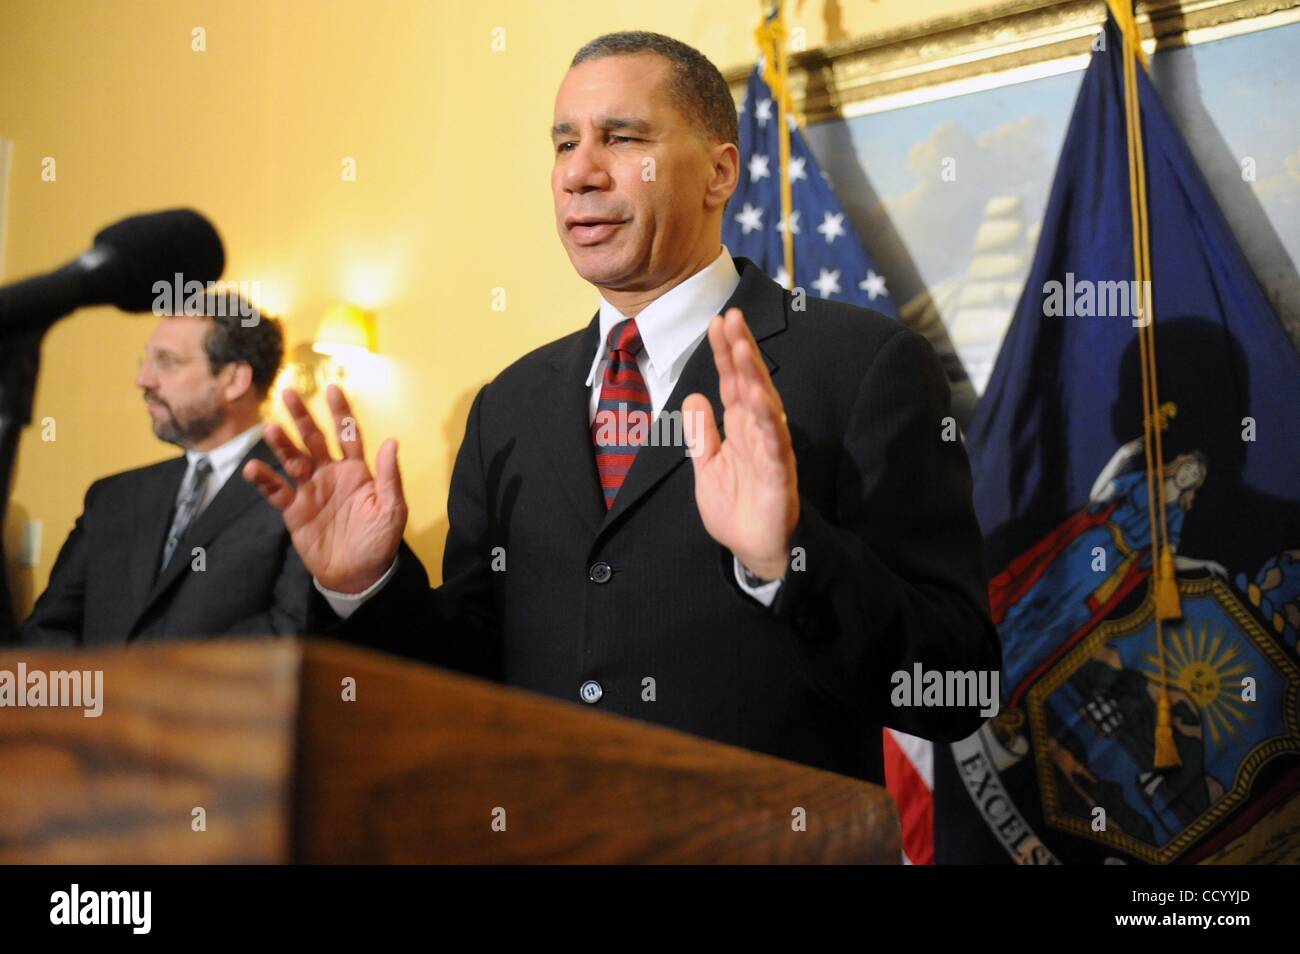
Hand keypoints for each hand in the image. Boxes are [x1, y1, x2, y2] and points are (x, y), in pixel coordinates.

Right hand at [243, 384, 406, 593]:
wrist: (359, 575)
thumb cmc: (379, 540)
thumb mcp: (392, 509)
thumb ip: (389, 476)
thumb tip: (391, 441)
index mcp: (357, 470)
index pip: (348, 434)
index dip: (340, 412)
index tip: (332, 388)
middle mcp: (331, 474)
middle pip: (314, 439)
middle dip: (302, 417)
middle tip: (288, 393)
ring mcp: (310, 490)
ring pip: (293, 460)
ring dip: (282, 444)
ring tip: (270, 428)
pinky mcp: (294, 510)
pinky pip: (277, 491)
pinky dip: (264, 480)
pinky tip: (253, 468)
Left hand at [682, 307, 798, 581]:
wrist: (754, 550)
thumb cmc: (736, 509)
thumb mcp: (707, 467)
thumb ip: (701, 433)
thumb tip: (695, 396)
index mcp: (741, 427)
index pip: (733, 382)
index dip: (726, 353)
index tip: (718, 322)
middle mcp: (758, 432)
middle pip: (750, 383)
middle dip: (742, 351)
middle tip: (732, 318)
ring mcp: (770, 451)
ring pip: (765, 407)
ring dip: (755, 378)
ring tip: (743, 350)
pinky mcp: (779, 475)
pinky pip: (775, 445)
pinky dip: (768, 424)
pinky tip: (761, 403)